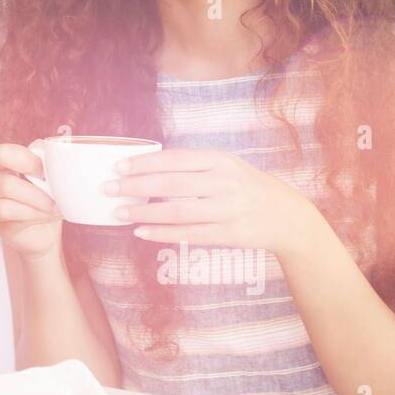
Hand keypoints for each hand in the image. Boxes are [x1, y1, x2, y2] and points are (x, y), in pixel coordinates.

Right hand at [0, 141, 63, 259]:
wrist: (41, 228)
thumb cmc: (42, 196)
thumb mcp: (46, 176)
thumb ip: (45, 161)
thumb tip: (51, 148)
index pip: (3, 154)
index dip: (26, 161)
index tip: (45, 172)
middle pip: (4, 184)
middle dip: (35, 193)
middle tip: (55, 198)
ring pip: (4, 206)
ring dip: (34, 207)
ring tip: (53, 208)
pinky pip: (9, 220)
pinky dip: (31, 217)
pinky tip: (45, 216)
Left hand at [104, 148, 317, 258]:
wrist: (286, 215)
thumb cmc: (245, 186)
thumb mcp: (225, 166)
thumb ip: (192, 166)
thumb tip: (145, 168)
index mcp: (220, 160)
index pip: (174, 159)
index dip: (144, 163)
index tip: (118, 166)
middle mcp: (224, 183)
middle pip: (171, 185)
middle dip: (135, 187)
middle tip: (108, 189)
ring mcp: (227, 210)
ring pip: (177, 212)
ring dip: (144, 213)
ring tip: (119, 213)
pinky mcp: (228, 234)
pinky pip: (188, 234)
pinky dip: (162, 234)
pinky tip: (141, 232)